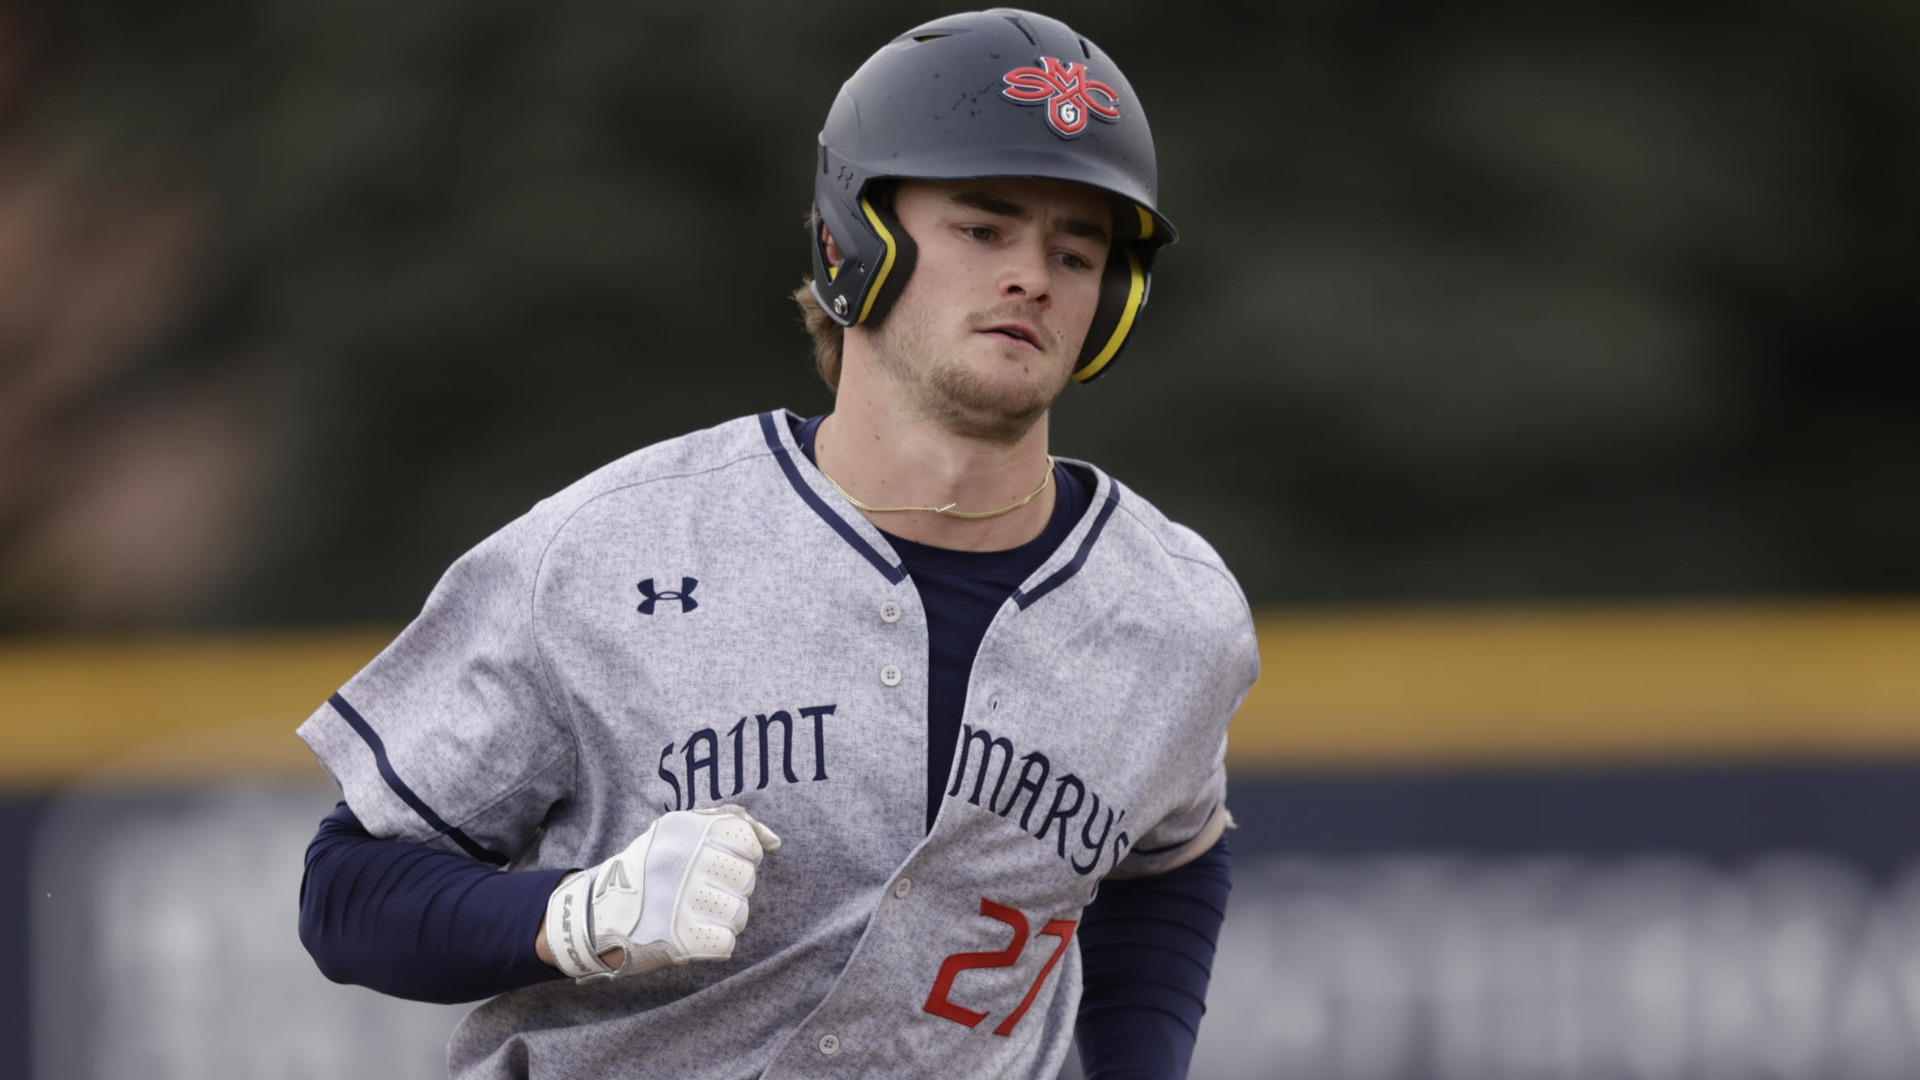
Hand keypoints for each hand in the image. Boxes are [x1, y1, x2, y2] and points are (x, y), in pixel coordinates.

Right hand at [543, 805, 781, 982]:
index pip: (745, 839)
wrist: (591, 917)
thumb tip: (773, 841)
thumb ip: (728, 823)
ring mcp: (679, 900)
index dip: (742, 855)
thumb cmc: (646, 873)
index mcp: (682, 830)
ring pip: (740, 913)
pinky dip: (713, 944)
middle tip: (702, 894)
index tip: (721, 864)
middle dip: (732, 890)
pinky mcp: (679, 939)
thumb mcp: (676, 832)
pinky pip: (726, 943)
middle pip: (746, 879)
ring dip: (723, 920)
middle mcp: (680, 861)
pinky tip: (691, 935)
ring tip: (694, 915)